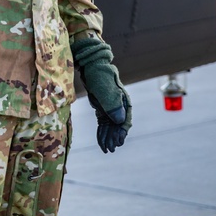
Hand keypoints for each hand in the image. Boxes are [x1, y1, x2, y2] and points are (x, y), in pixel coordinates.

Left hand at [72, 36, 132, 153]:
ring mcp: (111, 108)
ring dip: (108, 138)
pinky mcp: (102, 109)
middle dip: (114, 138)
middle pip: (118, 126)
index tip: (118, 143)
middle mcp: (119, 106)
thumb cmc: (99, 75)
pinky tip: (101, 142)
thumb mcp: (105, 90)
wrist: (90, 66)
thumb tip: (120, 122)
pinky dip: (102, 133)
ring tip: (106, 149)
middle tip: (110, 149)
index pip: (125, 120)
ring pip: (110, 127)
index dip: (121, 133)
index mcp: (124, 101)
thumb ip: (113, 105)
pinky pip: (104, 124)